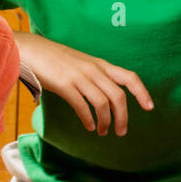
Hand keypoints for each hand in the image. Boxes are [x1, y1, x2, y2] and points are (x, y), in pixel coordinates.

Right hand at [15, 31, 152, 135]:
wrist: (31, 49)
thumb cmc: (56, 59)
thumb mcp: (82, 64)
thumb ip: (96, 76)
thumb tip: (107, 98)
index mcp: (100, 64)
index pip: (129, 77)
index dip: (142, 92)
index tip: (150, 107)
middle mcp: (94, 70)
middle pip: (118, 96)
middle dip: (123, 117)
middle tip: (121, 132)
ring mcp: (79, 76)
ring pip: (102, 103)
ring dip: (105, 122)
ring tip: (102, 131)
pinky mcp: (64, 85)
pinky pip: (82, 106)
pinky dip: (88, 119)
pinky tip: (88, 126)